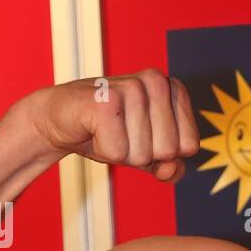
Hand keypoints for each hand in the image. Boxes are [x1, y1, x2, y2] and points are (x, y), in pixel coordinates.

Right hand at [18, 69, 200, 182]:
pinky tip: (93, 130)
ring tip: (106, 131)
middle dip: (143, 155)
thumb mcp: (148, 154)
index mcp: (174, 89)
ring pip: (143, 154)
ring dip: (121, 153)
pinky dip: (103, 151)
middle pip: (168, 151)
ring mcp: (132, 88)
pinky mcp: (105, 100)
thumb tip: (171, 169)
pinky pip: (118, 153)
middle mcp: (157, 81)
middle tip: (121, 135)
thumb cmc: (109, 133)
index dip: (164, 154)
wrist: (60, 119)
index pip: (190, 147)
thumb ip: (170, 167)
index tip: (141, 137)